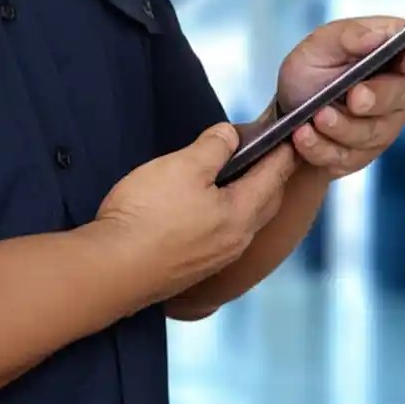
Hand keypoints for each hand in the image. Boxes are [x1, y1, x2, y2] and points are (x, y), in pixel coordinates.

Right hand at [95, 123, 298, 302]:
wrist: (112, 270)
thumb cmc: (147, 216)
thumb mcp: (182, 166)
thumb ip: (213, 147)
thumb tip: (230, 136)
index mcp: (242, 213)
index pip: (276, 175)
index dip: (285, 151)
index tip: (292, 134)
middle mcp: (237, 241)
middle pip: (266, 202)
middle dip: (271, 176)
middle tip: (268, 154)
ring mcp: (216, 259)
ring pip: (244, 222)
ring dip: (247, 199)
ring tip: (236, 178)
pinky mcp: (193, 268)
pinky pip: (223, 237)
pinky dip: (225, 217)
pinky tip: (206, 210)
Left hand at [277, 16, 404, 178]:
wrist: (283, 115)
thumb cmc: (308, 74)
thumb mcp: (317, 46)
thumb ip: (348, 36)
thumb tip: (377, 35)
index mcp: (390, 53)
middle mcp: (394, 89)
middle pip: (400, 93)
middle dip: (376, 97)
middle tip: (354, 97)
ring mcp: (383, 124)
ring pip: (373, 131)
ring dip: (341, 125)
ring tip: (316, 117)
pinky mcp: (363, 154)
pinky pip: (349, 155)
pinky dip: (321, 145)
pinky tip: (304, 136)